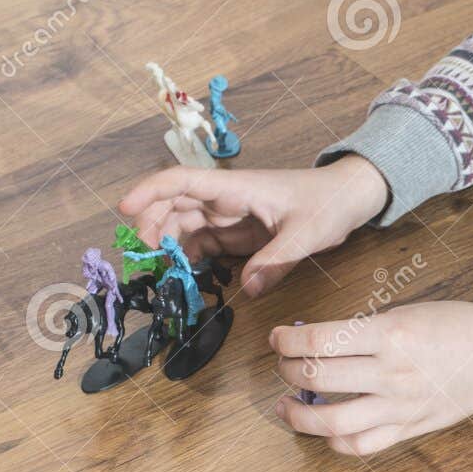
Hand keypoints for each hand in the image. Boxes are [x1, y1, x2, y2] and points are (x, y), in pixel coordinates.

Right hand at [117, 155, 389, 295]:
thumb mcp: (307, 233)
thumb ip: (276, 261)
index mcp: (235, 187)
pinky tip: (185, 277)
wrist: (348, 199)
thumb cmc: (328, 203)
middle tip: (143, 260)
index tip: (123, 209)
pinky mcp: (236, 234)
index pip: (181, 181)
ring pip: (183, 227)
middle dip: (150, 227)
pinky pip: (202, 244)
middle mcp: (225, 199)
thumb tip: (247, 290)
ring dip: (167, 247)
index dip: (149, 191)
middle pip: (173, 205)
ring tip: (162, 275)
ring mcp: (228, 216)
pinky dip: (189, 259)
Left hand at [272, 300, 472, 455]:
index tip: (277, 338)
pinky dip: (334, 440)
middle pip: (317, 377)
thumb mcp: (407, 312)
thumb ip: (364, 330)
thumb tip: (317, 342)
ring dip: (298, 413)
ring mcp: (400, 406)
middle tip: (282, 365)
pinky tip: (324, 429)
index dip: (286, 341)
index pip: (320, 340)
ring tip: (285, 404)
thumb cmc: (455, 326)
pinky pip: (361, 445)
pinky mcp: (409, 428)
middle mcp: (392, 372)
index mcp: (390, 333)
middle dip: (287, 369)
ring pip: (331, 421)